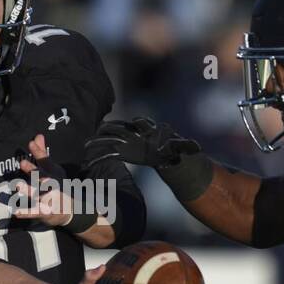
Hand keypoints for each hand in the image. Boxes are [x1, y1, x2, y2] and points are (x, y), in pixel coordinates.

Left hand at [12, 134, 72, 227]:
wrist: (71, 210)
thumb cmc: (58, 185)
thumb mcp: (53, 169)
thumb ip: (42, 153)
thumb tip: (37, 135)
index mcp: (52, 173)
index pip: (45, 161)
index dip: (38, 152)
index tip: (31, 142)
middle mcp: (51, 185)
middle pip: (42, 176)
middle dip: (33, 170)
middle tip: (22, 163)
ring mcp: (47, 199)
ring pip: (36, 194)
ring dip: (27, 189)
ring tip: (17, 184)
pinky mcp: (43, 211)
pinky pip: (33, 212)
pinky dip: (25, 213)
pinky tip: (16, 212)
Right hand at [84, 117, 199, 170]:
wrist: (163, 152)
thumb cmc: (171, 146)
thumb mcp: (180, 147)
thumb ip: (187, 145)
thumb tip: (198, 147)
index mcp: (148, 130)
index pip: (142, 123)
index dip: (140, 123)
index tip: (138, 122)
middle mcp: (135, 133)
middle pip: (121, 129)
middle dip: (111, 131)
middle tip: (100, 132)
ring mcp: (127, 141)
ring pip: (111, 139)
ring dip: (99, 142)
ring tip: (86, 146)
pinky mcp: (123, 151)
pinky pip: (110, 153)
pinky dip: (100, 156)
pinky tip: (89, 161)